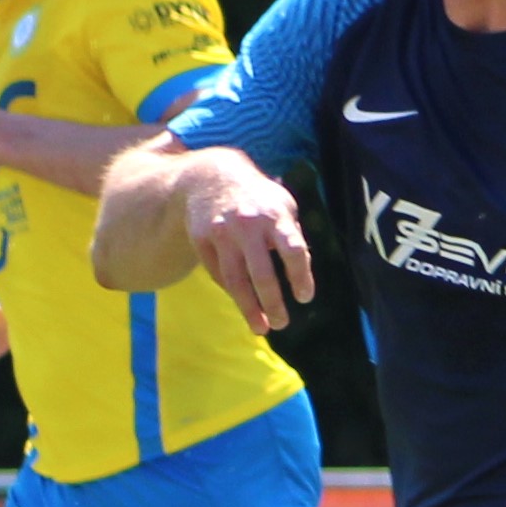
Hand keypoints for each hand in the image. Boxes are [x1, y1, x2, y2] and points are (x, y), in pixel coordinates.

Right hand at [179, 151, 312, 332]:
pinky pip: (218, 274)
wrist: (211, 177)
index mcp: (275, 216)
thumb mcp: (283, 206)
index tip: (304, 298)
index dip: (300, 276)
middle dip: (273, 303)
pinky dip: (232, 291)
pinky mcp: (201, 240)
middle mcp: (247, 225)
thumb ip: (293, 237)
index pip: (293, 250)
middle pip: (261, 273)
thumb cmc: (259, 199)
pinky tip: (244, 302)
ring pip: (235, 281)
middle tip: (282, 324)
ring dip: (249, 309)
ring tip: (261, 328)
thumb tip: (302, 273)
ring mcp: (221, 233)